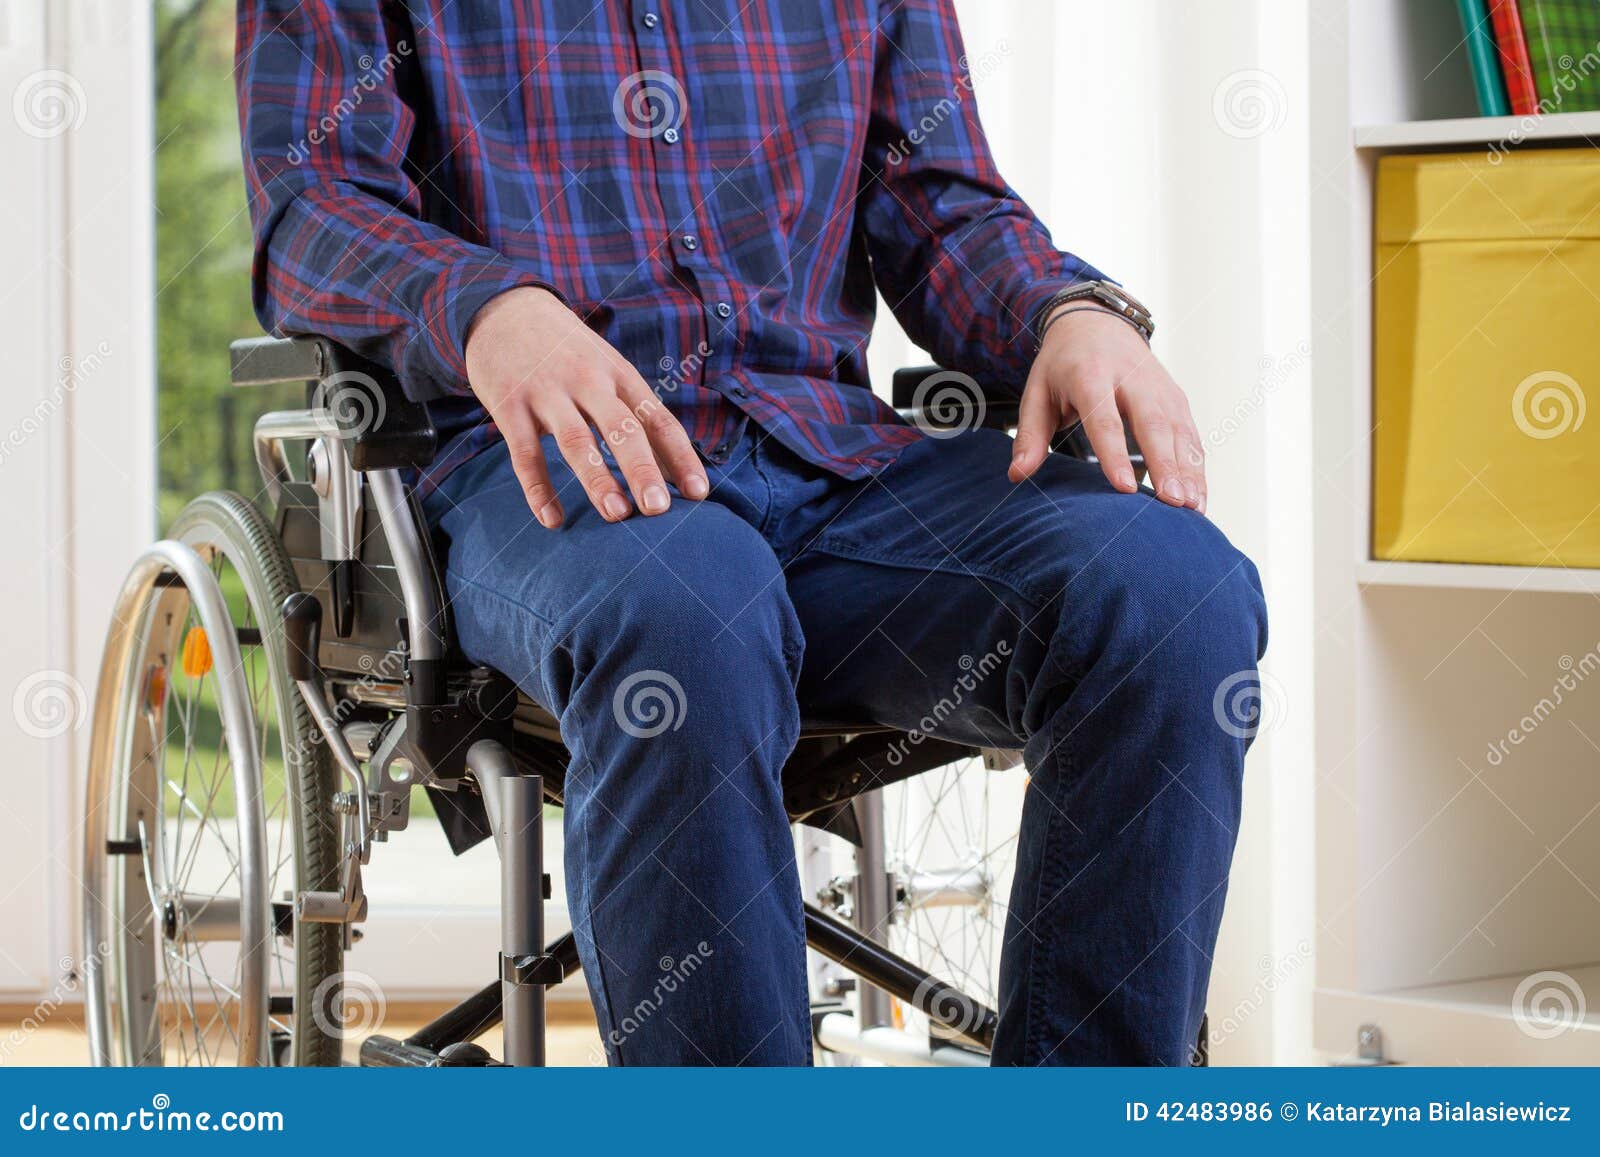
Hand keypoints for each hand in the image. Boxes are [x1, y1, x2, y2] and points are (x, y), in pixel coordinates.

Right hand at [464, 287, 709, 527]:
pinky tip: (552, 520)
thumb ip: (634, 413)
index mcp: (620, 375)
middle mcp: (588, 381)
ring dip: (598, 479)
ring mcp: (547, 392)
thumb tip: (672, 470)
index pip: (658, 419)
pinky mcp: (509, 404)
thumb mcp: (607, 368)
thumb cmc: (568, 350)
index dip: (681, 457)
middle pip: (623, 429)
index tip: (699, 494)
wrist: (505, 309)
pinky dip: (538, 489)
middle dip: (643, 470)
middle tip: (658, 510)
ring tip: (617, 515)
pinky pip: (525, 453)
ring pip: (578, 441)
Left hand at [1009, 307, 1205, 513]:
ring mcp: (1159, 388)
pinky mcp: (1176, 398)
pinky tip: (1198, 498)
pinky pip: (1190, 435)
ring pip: (1179, 431)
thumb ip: (1029, 434)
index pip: (1106, 419)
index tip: (1124, 488)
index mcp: (1091, 375)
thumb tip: (1017, 475)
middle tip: (1172, 502)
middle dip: (1165, 464)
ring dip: (1189, 470)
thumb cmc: (1061, 365)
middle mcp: (1132, 379)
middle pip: (1153, 425)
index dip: (1115, 454)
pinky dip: (1197, 466)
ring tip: (1192, 508)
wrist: (1096, 322)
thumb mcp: (1037, 391)